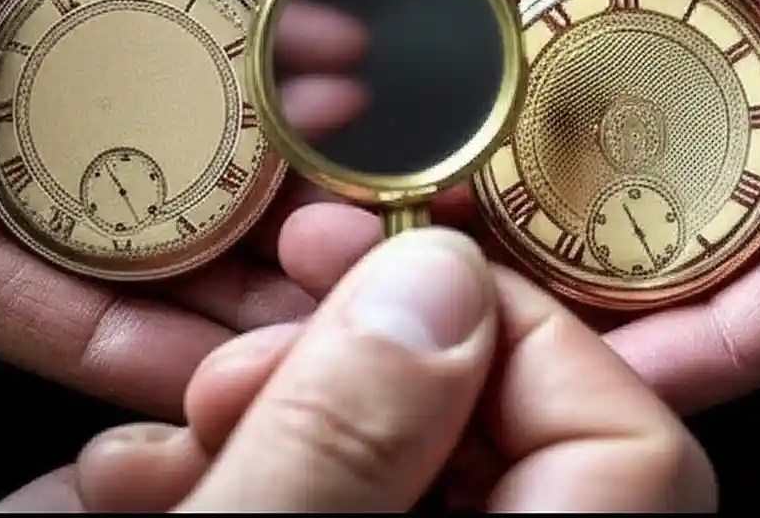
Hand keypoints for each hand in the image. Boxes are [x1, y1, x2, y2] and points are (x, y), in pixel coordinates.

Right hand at [0, 0, 362, 418]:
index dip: (80, 340)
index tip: (200, 376)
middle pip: (73, 229)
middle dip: (194, 289)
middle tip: (314, 309)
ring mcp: (4, 21)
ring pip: (133, 142)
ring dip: (241, 186)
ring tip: (347, 212)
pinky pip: (165, 36)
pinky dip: (238, 60)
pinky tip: (325, 77)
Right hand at [0, 212, 715, 511]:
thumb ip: (341, 450)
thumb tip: (436, 292)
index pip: (632, 451)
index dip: (524, 340)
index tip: (397, 277)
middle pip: (510, 427)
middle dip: (373, 355)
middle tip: (260, 325)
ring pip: (405, 447)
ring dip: (279, 408)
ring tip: (161, 433)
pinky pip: (324, 483)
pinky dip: (231, 463)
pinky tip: (127, 482)